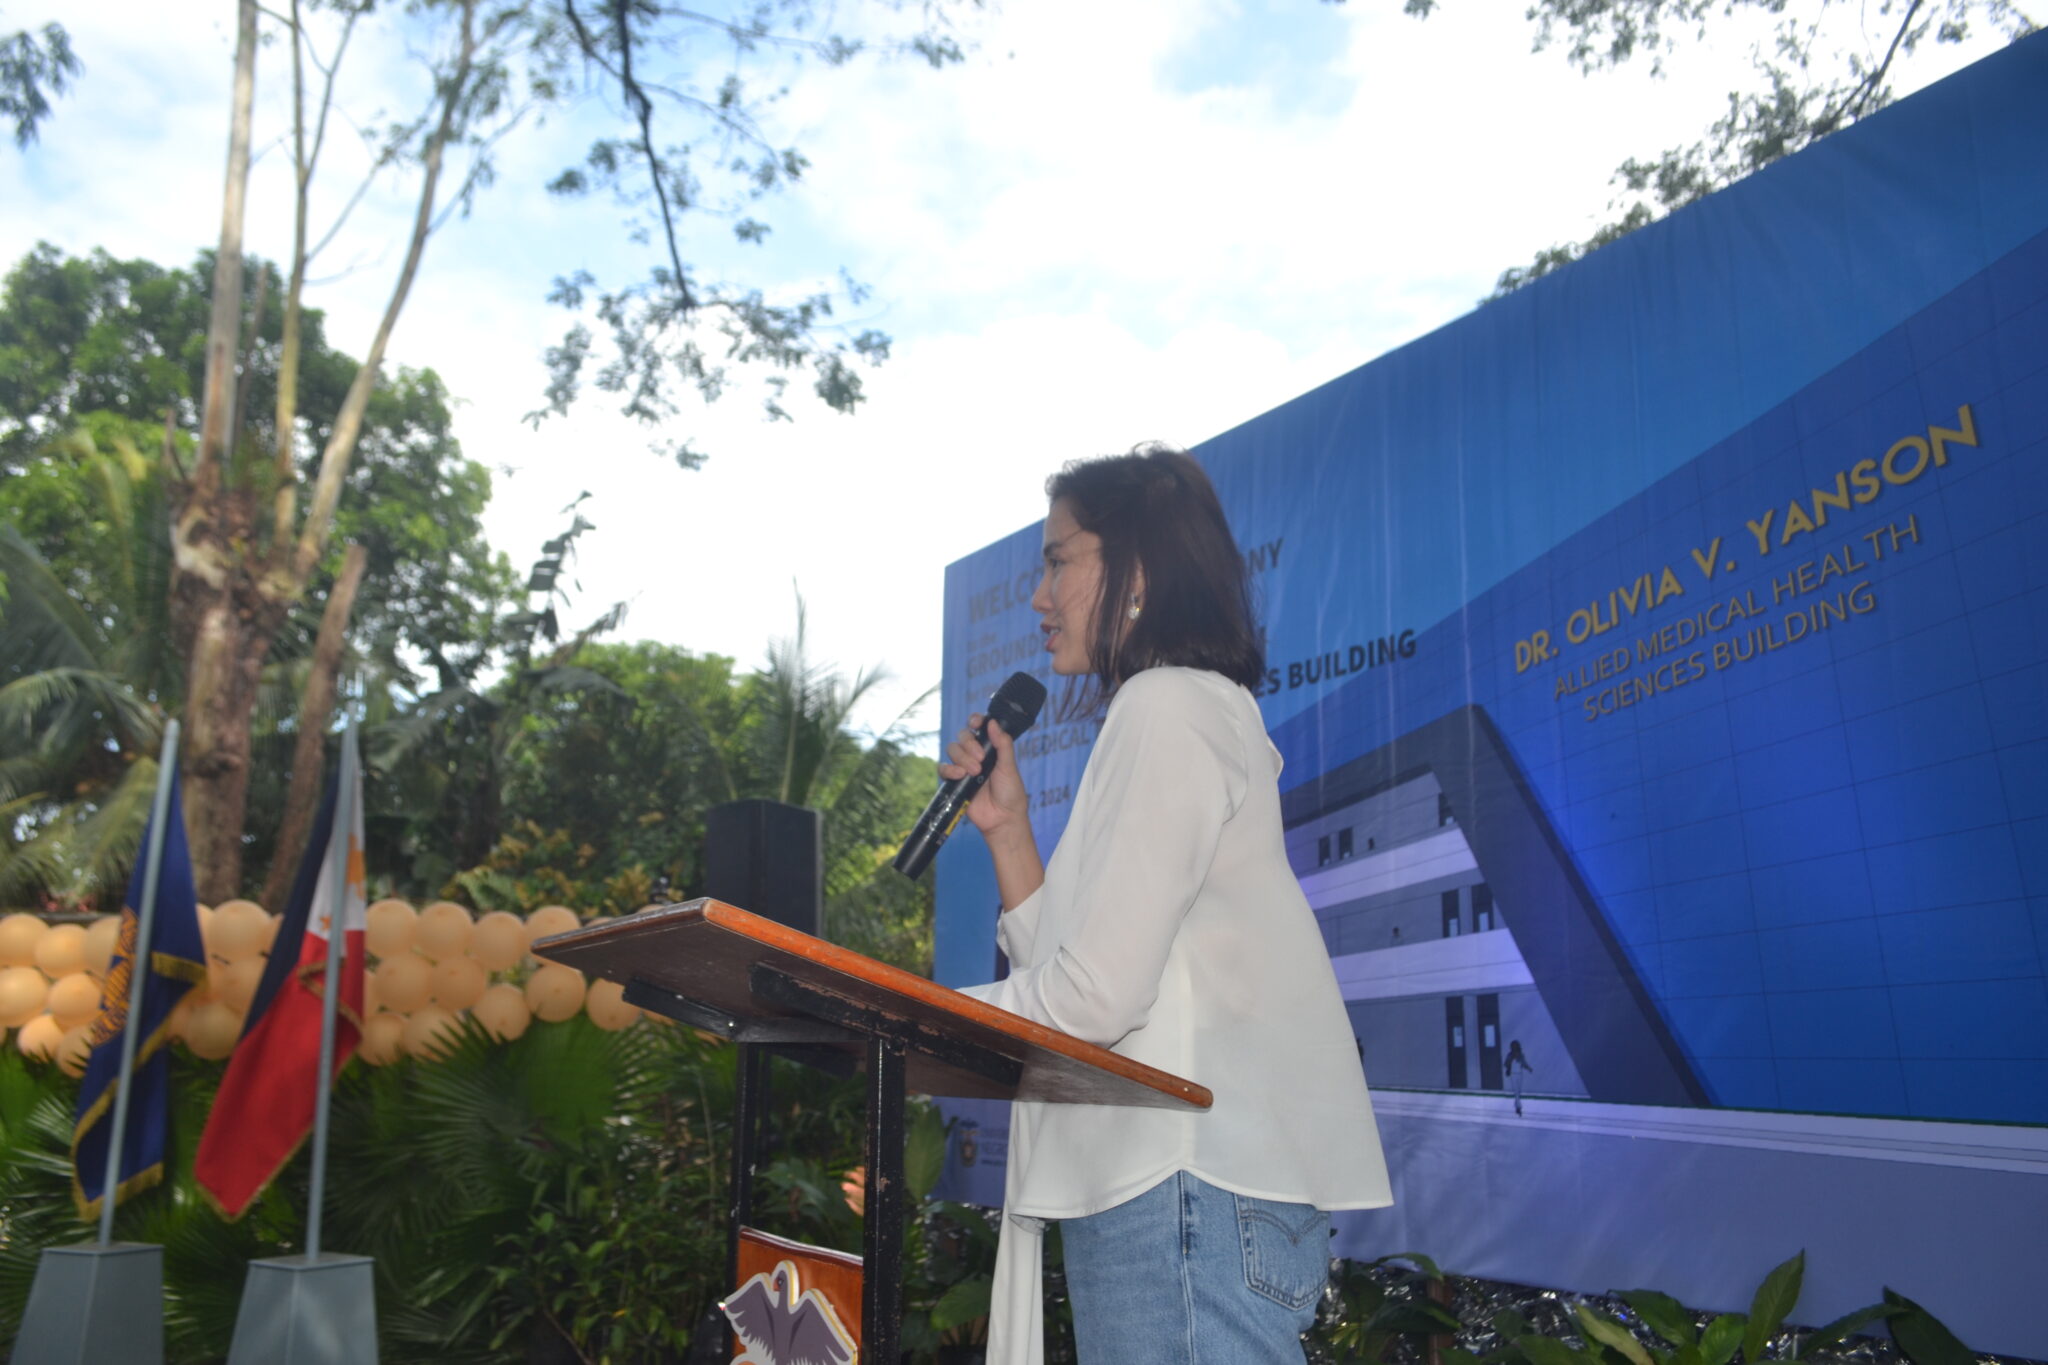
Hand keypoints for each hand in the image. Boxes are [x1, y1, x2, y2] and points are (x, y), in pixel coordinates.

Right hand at [939, 714, 1028, 840]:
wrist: (1002, 818)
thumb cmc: (1010, 793)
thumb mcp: (1009, 767)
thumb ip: (1002, 745)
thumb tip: (993, 723)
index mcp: (990, 748)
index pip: (978, 728)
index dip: (975, 721)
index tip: (976, 723)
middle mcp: (975, 755)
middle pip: (962, 736)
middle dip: (969, 745)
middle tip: (981, 760)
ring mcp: (964, 767)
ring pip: (952, 749)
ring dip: (962, 758)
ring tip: (975, 772)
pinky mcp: (954, 782)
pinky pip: (943, 768)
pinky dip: (950, 769)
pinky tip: (960, 775)